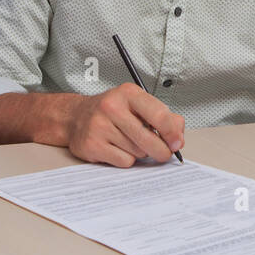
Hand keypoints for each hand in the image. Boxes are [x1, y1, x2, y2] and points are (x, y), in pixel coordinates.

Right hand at [67, 83, 184, 167]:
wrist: (76, 117)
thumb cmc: (113, 112)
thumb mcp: (138, 105)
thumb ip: (164, 118)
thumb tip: (178, 139)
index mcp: (129, 93)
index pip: (158, 114)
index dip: (172, 132)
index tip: (177, 143)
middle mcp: (112, 107)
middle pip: (149, 139)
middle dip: (161, 150)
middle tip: (163, 152)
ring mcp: (100, 126)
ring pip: (138, 152)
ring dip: (140, 152)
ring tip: (130, 142)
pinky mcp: (92, 145)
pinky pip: (124, 161)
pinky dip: (126, 159)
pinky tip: (118, 149)